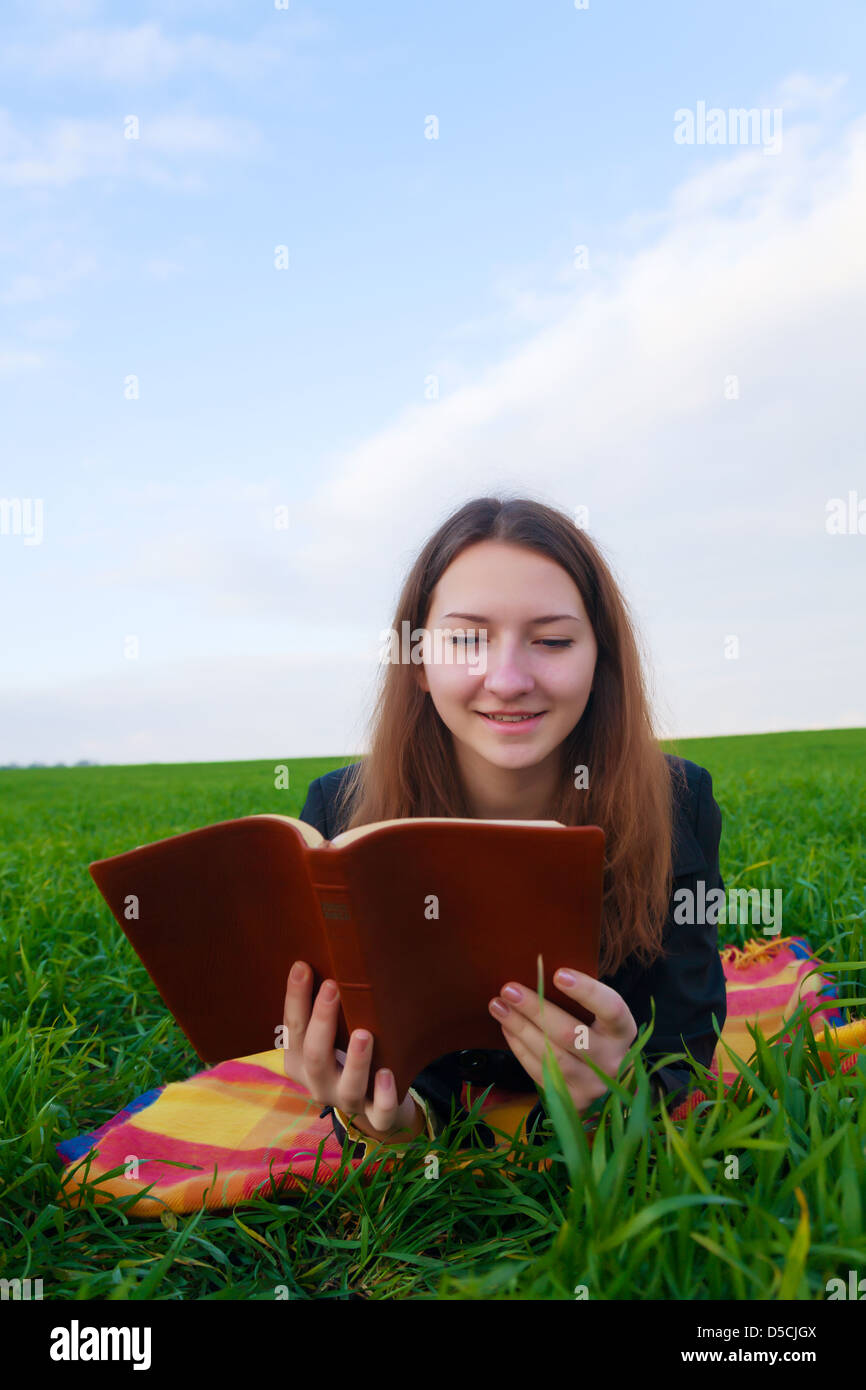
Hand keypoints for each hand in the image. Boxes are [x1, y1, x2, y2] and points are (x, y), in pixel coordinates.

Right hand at [281, 960, 423, 1140]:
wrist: (378, 1103)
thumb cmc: (349, 1053)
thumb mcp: (332, 1034)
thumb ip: (327, 1008)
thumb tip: (326, 955)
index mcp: (301, 1062)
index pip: (293, 1029)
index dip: (296, 998)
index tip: (303, 965)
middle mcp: (320, 1084)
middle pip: (315, 1056)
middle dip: (323, 1021)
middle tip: (333, 986)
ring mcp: (347, 1102)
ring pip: (347, 1087)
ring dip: (355, 1060)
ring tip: (364, 1034)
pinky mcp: (377, 1117)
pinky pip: (378, 1112)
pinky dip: (383, 1095)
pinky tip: (387, 1075)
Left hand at [488, 968, 637, 1113]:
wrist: (607, 1085)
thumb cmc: (597, 1035)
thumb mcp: (600, 1018)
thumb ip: (582, 1001)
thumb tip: (539, 972)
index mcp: (623, 1032)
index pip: (612, 1009)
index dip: (587, 991)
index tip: (558, 974)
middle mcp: (612, 1061)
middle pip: (571, 1034)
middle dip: (536, 1009)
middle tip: (509, 989)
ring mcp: (593, 1085)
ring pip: (550, 1055)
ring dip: (520, 1028)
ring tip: (498, 1006)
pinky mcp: (573, 1101)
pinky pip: (539, 1071)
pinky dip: (519, 1047)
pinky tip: (507, 1027)